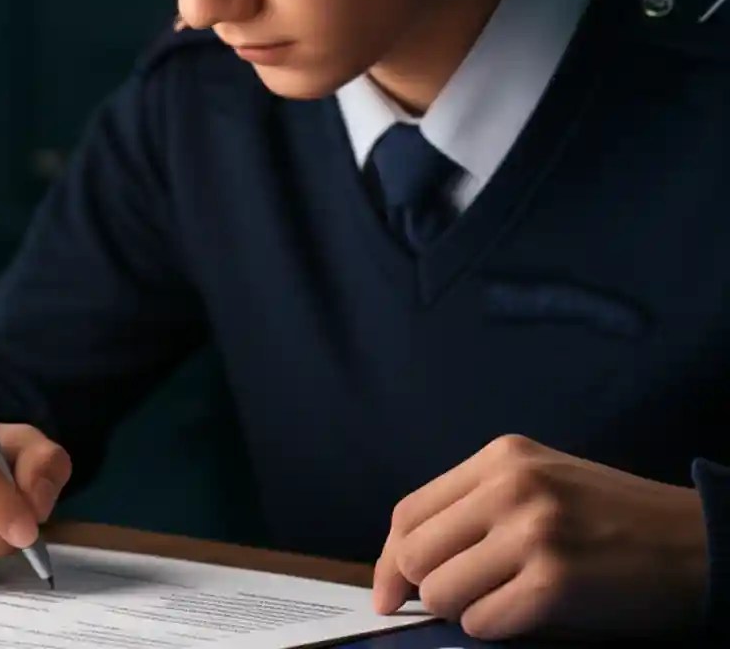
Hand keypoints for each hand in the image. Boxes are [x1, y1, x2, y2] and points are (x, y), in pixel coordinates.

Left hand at [373, 434, 707, 640]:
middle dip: (424, 590)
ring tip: (507, 599)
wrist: (699, 545)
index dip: (388, 560)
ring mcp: (532, 532)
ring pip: (440, 592)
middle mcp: (511, 486)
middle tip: (458, 601)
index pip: (408, 512)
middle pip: (414, 553)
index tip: (388, 592)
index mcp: (501, 457)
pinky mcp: (553, 582)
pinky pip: (482, 623)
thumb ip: (474, 511)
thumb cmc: (615, 522)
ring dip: (464, 612)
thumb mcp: (540, 488)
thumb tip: (403, 568)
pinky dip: (496, 630)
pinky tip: (532, 613)